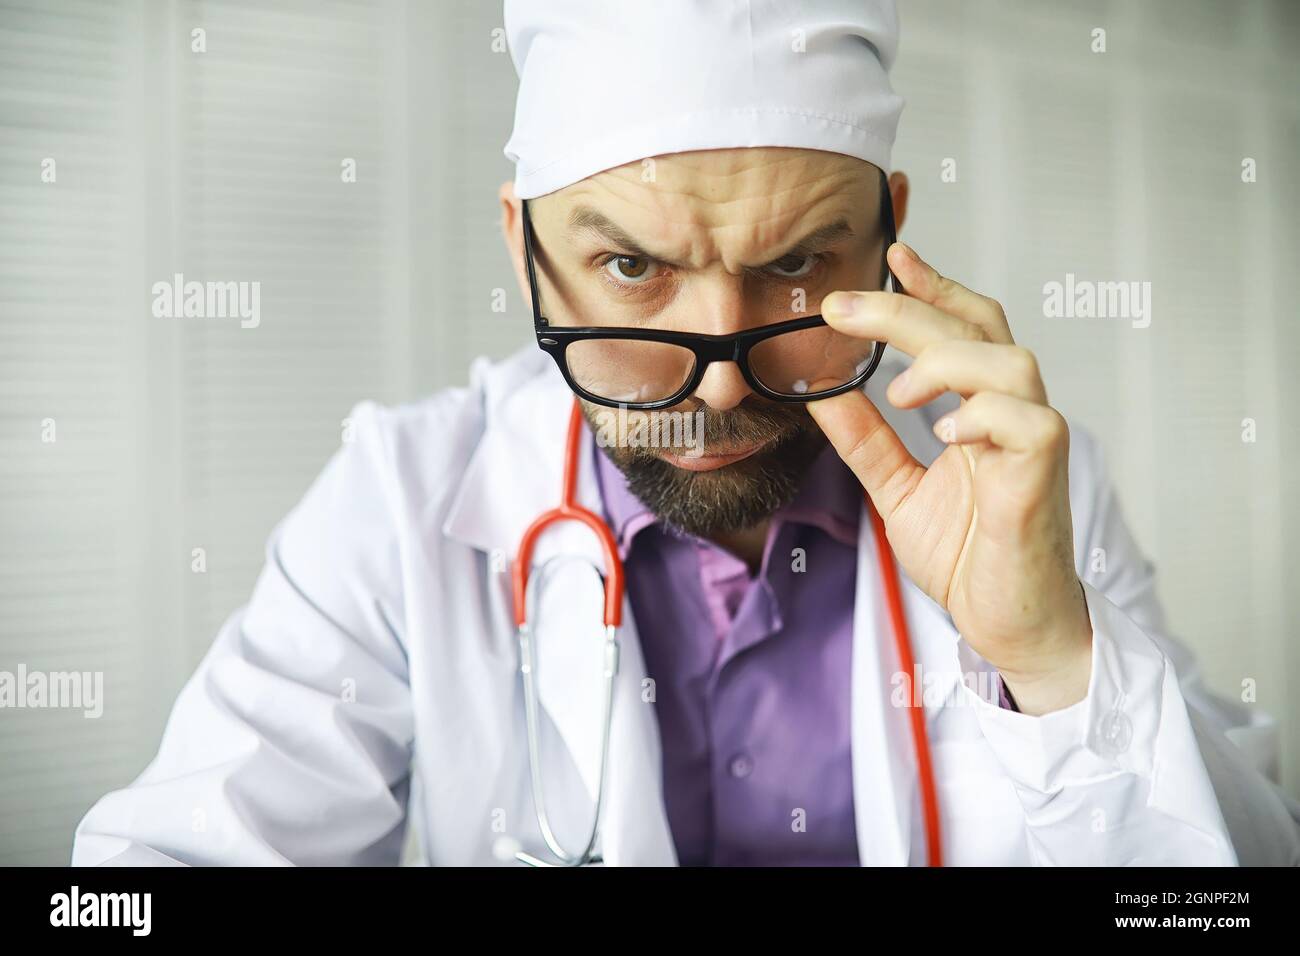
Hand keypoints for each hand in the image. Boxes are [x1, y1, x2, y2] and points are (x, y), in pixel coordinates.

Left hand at [809, 242, 1091, 715]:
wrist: (1009, 623)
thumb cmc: (968, 555)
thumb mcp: (897, 489)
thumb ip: (865, 440)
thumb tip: (820, 392)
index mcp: (980, 409)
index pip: (964, 326)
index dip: (932, 285)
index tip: (892, 254)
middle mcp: (1012, 413)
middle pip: (977, 327)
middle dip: (910, 306)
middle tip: (846, 304)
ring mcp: (1034, 442)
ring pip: (1009, 362)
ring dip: (947, 361)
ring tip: (900, 391)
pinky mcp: (1044, 477)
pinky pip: (1030, 424)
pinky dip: (983, 418)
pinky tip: (946, 435)